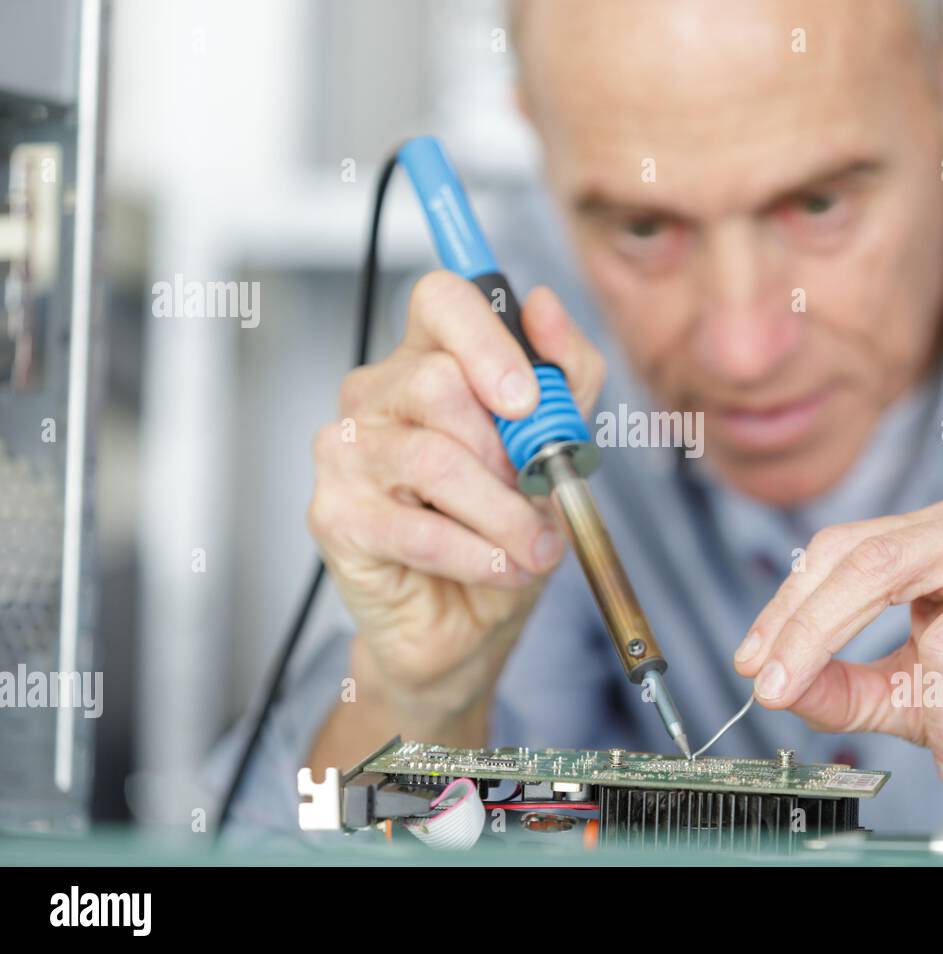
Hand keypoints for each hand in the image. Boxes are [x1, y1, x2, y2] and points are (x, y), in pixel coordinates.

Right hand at [308, 271, 604, 702]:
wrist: (470, 622)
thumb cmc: (505, 529)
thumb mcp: (560, 448)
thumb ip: (565, 376)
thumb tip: (548, 306)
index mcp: (429, 361)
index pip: (441, 300)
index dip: (487, 339)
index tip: (526, 400)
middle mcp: (376, 395)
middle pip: (438, 381)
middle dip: (508, 452)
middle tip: (533, 494)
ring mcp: (346, 452)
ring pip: (435, 458)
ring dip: (504, 514)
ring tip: (532, 546)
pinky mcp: (335, 515)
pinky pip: (420, 530)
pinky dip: (480, 556)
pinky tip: (502, 568)